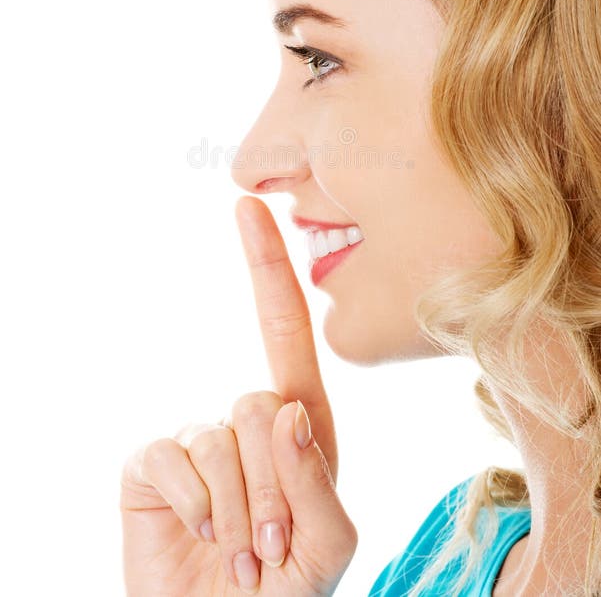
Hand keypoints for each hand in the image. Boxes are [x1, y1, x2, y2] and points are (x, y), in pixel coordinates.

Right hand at [120, 196, 357, 594]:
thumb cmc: (285, 588)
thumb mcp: (325, 546)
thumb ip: (317, 481)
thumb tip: (283, 409)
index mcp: (297, 425)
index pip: (284, 331)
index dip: (268, 267)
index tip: (249, 206)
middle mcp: (246, 420)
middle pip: (261, 403)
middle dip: (273, 489)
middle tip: (271, 548)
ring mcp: (197, 437)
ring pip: (222, 438)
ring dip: (238, 510)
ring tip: (241, 553)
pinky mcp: (153, 462)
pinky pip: (175, 457)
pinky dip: (196, 507)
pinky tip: (200, 533)